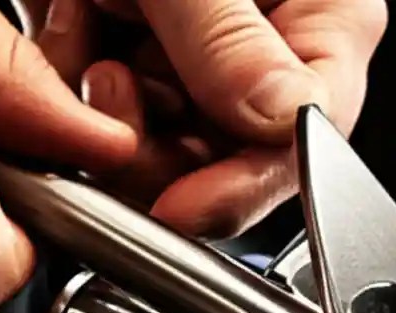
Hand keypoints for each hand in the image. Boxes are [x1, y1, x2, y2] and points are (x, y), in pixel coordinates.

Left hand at [34, 0, 386, 238]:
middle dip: (154, 146)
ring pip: (159, 148)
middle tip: (111, 89)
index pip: (309, 136)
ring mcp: (197, 54)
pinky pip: (104, 117)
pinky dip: (69, 87)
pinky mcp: (132, 47)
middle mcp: (269, 47)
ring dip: (103, 112)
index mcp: (327, 16)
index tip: (179, 209)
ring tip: (86, 28)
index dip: (243, 184)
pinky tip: (71, 19)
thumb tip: (277, 123)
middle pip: (227, 159)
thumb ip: (228, 39)